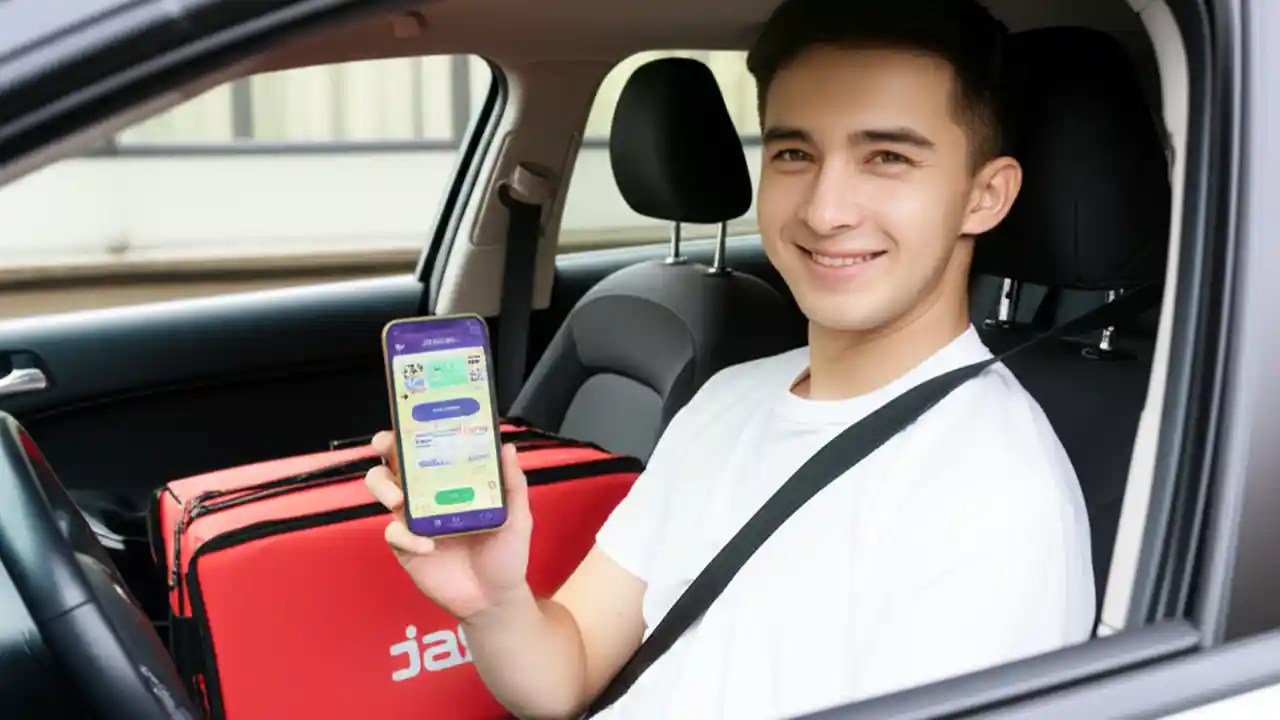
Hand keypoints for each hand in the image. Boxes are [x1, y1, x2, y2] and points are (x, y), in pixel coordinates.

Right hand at [365, 432, 532, 621]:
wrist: (494, 599)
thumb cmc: (506, 554)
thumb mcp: (517, 517)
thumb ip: (513, 484)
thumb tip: (507, 447)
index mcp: (453, 483)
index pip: (428, 449)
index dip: (414, 432)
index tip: (409, 419)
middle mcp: (428, 495)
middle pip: (395, 462)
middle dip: (385, 450)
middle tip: (388, 447)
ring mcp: (414, 521)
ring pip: (384, 491)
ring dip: (385, 488)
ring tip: (400, 499)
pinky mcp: (406, 548)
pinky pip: (394, 534)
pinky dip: (406, 537)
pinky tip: (428, 546)